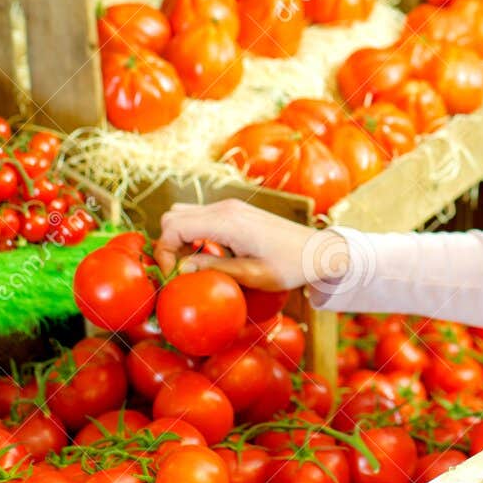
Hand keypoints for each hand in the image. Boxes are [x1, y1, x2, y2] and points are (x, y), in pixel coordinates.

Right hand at [153, 198, 351, 291]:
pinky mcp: (234, 212)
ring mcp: (230, 207)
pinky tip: (208, 256)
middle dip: (167, 244)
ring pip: (184, 214)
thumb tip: (180, 270)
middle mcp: (224, 208)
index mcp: (227, 221)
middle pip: (173, 216)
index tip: (172, 276)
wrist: (318, 251)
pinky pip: (200, 217)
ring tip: (191, 265)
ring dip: (179, 238)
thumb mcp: (253, 275)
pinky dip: (193, 235)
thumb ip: (214, 270)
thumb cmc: (290, 266)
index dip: (163, 252)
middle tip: (178, 271)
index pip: (173, 226)